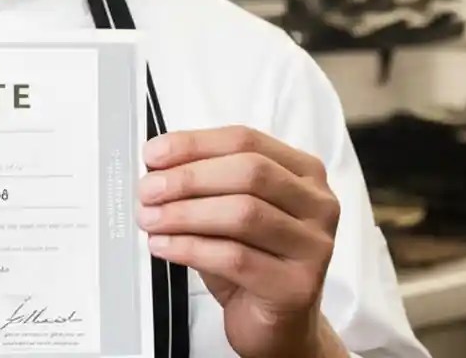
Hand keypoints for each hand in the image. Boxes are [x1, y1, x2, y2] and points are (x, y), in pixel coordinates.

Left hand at [136, 127, 342, 357]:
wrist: (277, 324)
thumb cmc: (250, 260)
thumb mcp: (227, 211)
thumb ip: (203, 183)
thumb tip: (156, 167)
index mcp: (303, 173)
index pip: (246, 140)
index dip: (194, 144)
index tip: (152, 155)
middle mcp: (317, 205)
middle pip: (249, 173)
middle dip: (189, 178)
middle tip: (148, 190)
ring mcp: (313, 246)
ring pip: (244, 214)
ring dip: (185, 213)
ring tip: (150, 219)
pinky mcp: (297, 286)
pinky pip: (236, 258)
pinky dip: (190, 248)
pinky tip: (163, 246)